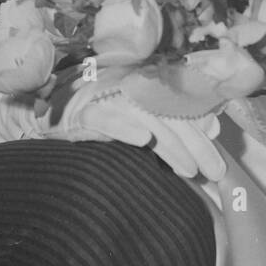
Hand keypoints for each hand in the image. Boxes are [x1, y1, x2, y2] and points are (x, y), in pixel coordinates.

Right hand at [40, 76, 225, 180]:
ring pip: (145, 119)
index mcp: (145, 93)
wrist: (46, 115)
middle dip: (194, 146)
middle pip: (169, 117)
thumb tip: (213, 128)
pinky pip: (105, 118)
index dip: (201, 140)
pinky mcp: (83, 112)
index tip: (219, 169)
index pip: (179, 114)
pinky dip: (123, 127)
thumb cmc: (98, 121)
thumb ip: (173, 127)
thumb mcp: (139, 125)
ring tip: (188, 170)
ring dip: (168, 144)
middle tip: (213, 174)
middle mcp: (130, 91)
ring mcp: (107, 99)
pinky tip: (143, 140)